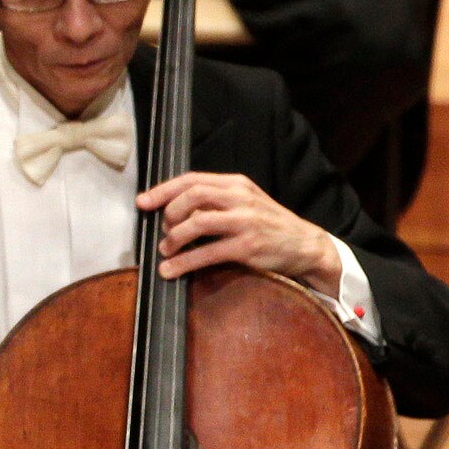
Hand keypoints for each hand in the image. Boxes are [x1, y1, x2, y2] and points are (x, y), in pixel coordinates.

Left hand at [141, 171, 343, 296]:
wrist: (305, 244)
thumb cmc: (267, 224)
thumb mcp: (245, 202)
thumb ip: (215, 201)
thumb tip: (171, 209)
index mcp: (236, 184)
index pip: (192, 179)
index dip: (162, 190)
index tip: (142, 202)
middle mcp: (240, 198)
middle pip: (191, 196)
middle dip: (168, 213)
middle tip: (162, 230)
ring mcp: (245, 222)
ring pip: (196, 223)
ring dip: (173, 238)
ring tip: (165, 250)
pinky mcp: (247, 246)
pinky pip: (207, 253)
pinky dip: (183, 262)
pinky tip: (171, 269)